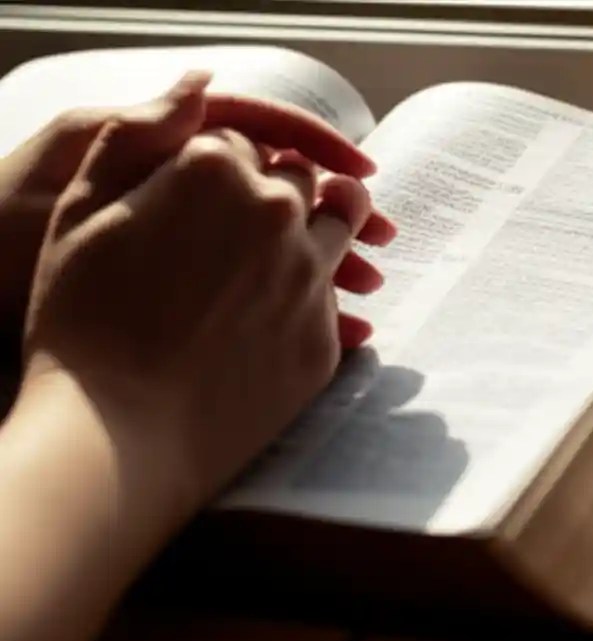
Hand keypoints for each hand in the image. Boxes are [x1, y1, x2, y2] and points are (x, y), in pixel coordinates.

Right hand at [24, 102, 376, 527]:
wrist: (116, 432)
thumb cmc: (82, 320)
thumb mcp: (80, 209)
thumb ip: (141, 136)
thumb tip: (200, 86)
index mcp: (215, 171)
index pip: (239, 147)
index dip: (222, 167)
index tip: (211, 191)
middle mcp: (277, 214)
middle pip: (300, 182)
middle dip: (282, 191)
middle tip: (262, 216)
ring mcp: (310, 279)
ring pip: (341, 229)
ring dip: (327, 228)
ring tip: (295, 248)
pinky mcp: (326, 340)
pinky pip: (338, 305)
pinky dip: (316, 301)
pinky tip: (280, 318)